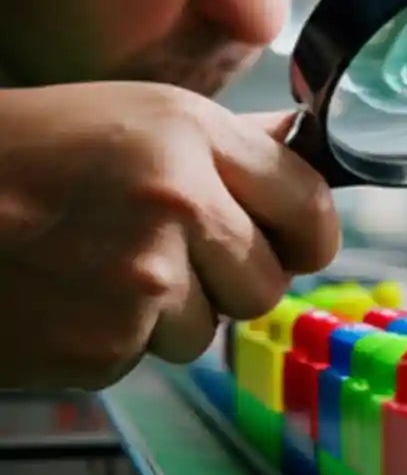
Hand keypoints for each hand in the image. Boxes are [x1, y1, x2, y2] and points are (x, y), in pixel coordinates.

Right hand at [0, 82, 340, 389]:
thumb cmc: (21, 156)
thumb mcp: (131, 118)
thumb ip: (227, 145)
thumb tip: (303, 141)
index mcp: (190, 135)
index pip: (310, 202)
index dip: (310, 235)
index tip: (298, 245)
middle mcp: (177, 203)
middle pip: (268, 283)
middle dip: (229, 281)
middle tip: (166, 257)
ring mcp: (143, 278)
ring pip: (209, 329)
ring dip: (167, 315)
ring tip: (95, 269)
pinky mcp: (105, 343)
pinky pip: (147, 356)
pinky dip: (114, 341)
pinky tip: (67, 298)